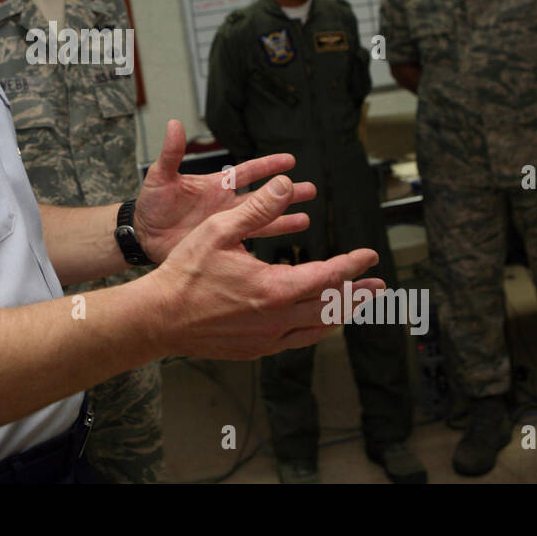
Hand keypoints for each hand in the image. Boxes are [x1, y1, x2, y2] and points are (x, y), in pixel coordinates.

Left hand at [133, 120, 313, 261]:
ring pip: (263, 220)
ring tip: (306, 218)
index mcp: (216, 185)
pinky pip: (252, 242)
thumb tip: (174, 123)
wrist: (144, 235)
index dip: (268, 166)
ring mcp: (228, 225)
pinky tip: (283, 243)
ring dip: (284, 218)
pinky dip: (268, 242)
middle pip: (264, 196)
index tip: (290, 160)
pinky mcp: (224, 244)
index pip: (247, 171)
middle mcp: (227, 204)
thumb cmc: (150, 204)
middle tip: (311, 190)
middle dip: (287, 193)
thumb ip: (171, 154)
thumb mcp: (160, 177)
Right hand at [142, 173, 383, 359]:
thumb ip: (257, 208)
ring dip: (340, 314)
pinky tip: (315, 322)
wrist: (159, 318)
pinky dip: (314, 329)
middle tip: (377, 285)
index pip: (328, 277)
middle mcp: (277, 319)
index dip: (353, 265)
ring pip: (317, 329)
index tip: (369, 255)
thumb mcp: (220, 230)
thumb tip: (286, 185)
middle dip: (357, 294)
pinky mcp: (254, 350)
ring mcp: (267, 339)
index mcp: (274, 288)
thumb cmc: (185, 273)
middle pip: (332, 307)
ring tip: (355, 305)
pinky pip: (296, 342)